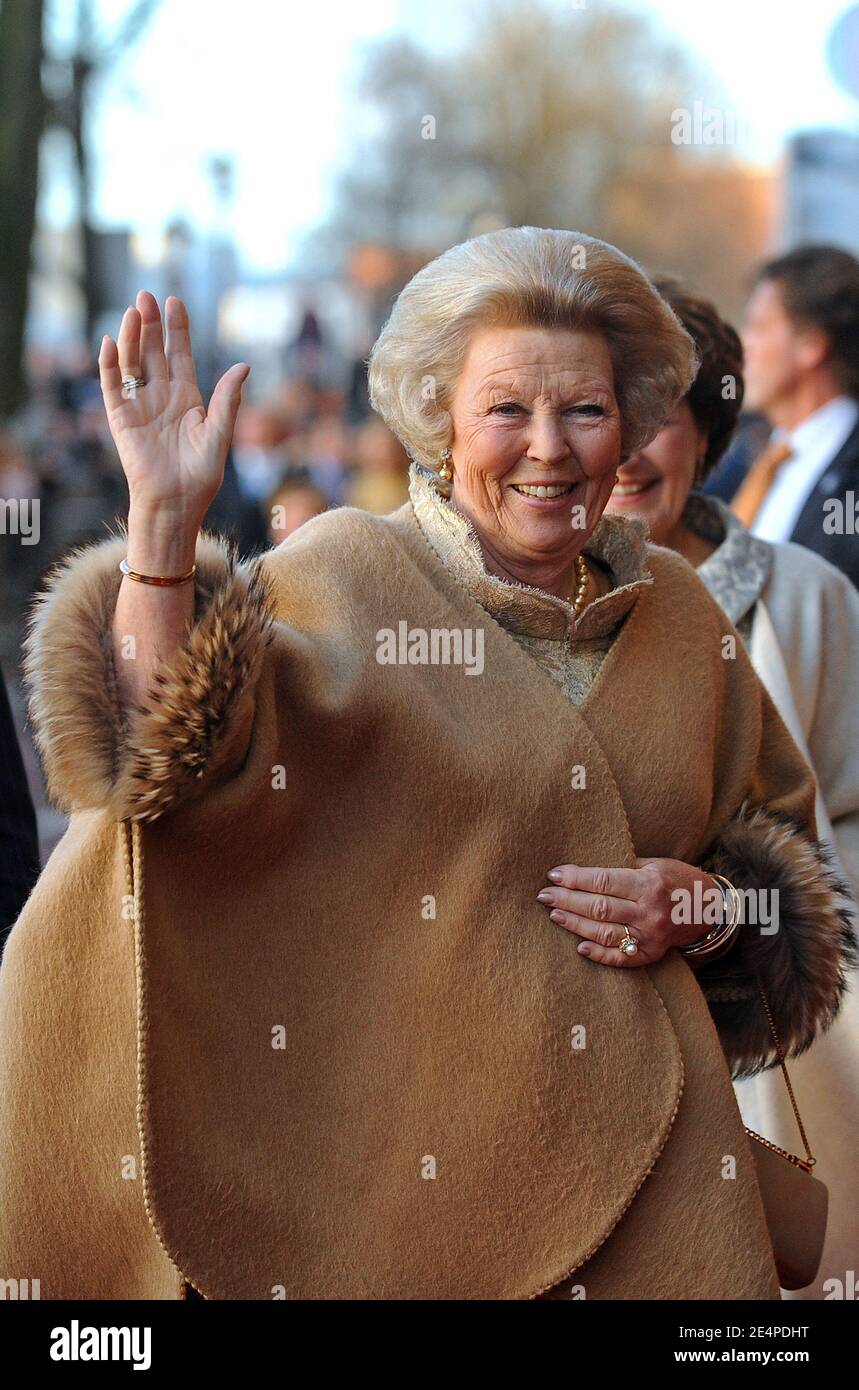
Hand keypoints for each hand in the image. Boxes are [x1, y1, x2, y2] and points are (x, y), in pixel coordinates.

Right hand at [98, 290, 248, 521]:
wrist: (176, 502)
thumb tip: (244, 366)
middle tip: (146, 296)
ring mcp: (139, 406)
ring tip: (132, 311)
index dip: (177, 329)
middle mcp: (161, 397)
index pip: (179, 354)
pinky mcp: (120, 419)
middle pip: (152, 352)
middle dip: (150, 324)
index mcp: (186, 397)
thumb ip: (229, 400)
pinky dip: (110, 366)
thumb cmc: (201, 475)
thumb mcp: (219, 433)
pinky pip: (112, 387)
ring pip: (132, 363)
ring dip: (130, 337)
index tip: (175, 302)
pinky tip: (110, 343)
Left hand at [536, 857, 719, 966]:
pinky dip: (599, 954)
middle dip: (567, 900)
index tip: (553, 874)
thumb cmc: (678, 879)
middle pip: (598, 907)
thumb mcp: (655, 864)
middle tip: (543, 895)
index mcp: (649, 884)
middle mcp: (649, 912)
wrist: (711, 908)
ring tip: (554, 914)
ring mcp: (650, 936)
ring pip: (604, 932)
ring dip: (575, 924)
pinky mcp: (652, 954)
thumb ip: (624, 868)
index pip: (602, 881)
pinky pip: (621, 958)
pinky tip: (579, 946)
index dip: (575, 878)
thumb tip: (584, 870)